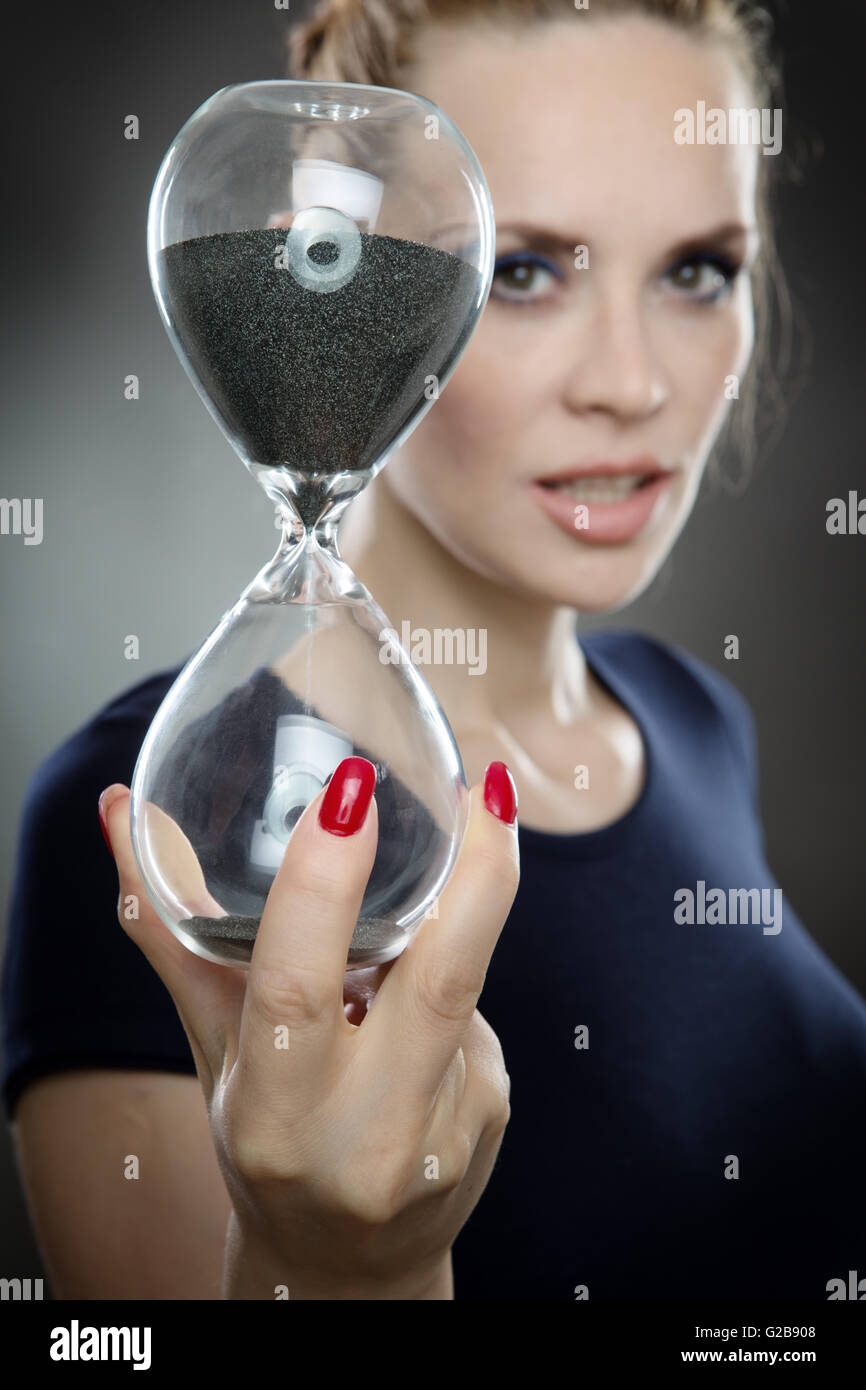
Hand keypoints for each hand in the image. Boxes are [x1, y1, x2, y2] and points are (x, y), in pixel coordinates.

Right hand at [99, 757, 519, 1298]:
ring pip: (459, 981)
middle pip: (443, 978)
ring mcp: (445, 1133)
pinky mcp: (495, 1116)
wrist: (349, 1272)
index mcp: (277, 1115)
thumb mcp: (215, 1053)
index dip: (323, 885)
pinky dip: (444, 988)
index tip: (350, 791)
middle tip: (484, 787)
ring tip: (384, 960)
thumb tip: (126, 812)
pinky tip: (411, 1023)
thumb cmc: (269, 1147)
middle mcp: (368, 1136)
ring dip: (439, 930)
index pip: (297, 989)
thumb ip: (176, 934)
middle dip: (479, 871)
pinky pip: (477, 1013)